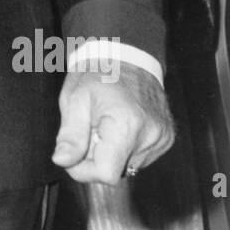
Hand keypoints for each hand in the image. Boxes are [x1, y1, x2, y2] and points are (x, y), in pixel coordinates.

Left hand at [51, 61, 174, 183]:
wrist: (127, 55)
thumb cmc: (97, 74)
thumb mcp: (75, 99)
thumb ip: (70, 134)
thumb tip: (62, 161)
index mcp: (127, 125)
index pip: (106, 174)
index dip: (85, 169)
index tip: (76, 150)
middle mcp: (151, 136)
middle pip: (115, 172)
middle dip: (96, 157)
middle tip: (91, 128)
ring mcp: (162, 138)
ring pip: (127, 166)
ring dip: (111, 152)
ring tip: (107, 123)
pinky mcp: (167, 138)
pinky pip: (139, 157)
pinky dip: (126, 146)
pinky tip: (121, 124)